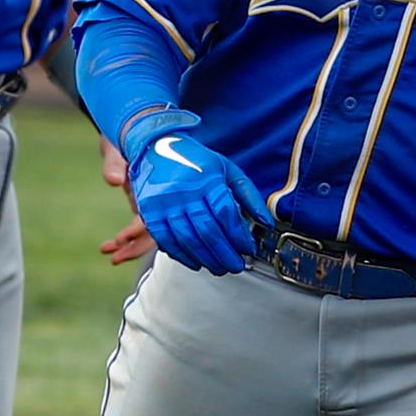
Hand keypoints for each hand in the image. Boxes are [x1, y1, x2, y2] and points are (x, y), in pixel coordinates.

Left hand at [96, 130, 155, 262]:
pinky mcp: (148, 204)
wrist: (138, 125)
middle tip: (115, 258)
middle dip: (136, 247)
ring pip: (151, 233)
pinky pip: (143, 227)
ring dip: (131, 247)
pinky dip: (127, 239)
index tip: (121, 237)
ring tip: (109, 255)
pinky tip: (108, 246)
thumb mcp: (118, 144)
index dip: (140, 229)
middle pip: (157, 229)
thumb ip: (115, 162)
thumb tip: (114, 180)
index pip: (156, 212)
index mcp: (160, 181)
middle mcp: (162, 194)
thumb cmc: (131, 134)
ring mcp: (157, 201)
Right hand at [122, 110, 275, 275]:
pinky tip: (196, 263)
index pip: (226, 213)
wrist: (154, 147)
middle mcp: (184, 191)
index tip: (248, 248)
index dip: (239, 235)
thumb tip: (266, 222)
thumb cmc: (196, 161)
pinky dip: (183, 256)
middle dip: (225, 254)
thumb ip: (248, 195)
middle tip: (237, 265)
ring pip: (188, 239)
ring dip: (206, 259)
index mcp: (207, 178)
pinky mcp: (150, 213)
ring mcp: (164, 203)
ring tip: (220, 268)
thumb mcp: (227, 169)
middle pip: (208, 231)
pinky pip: (166, 241)